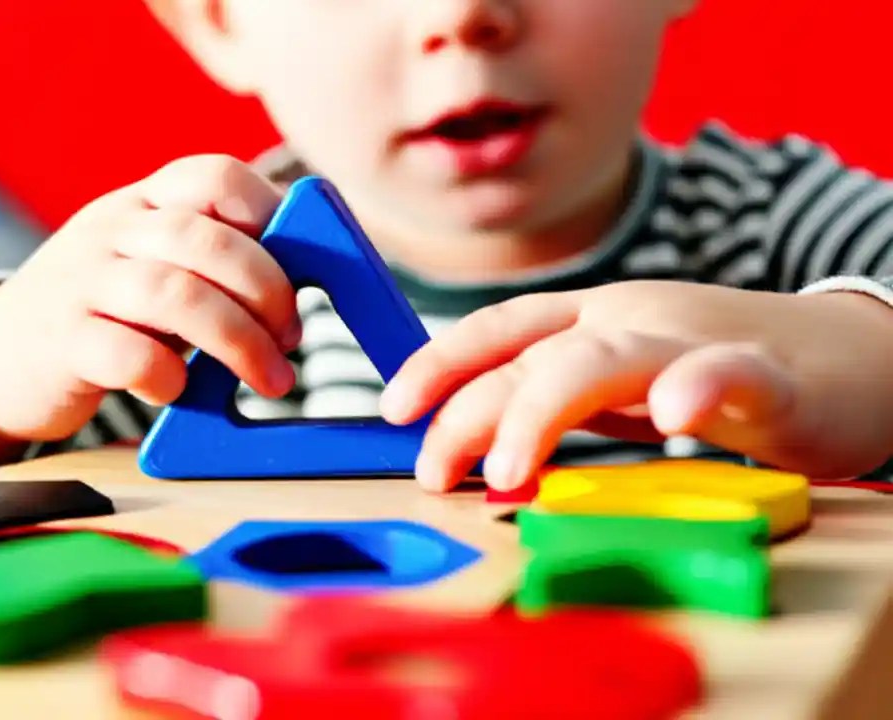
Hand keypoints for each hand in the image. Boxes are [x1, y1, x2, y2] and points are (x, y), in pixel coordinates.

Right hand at [0, 156, 300, 452]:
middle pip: (204, 240)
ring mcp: (81, 284)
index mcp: (141, 205)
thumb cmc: (100, 312)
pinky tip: (179, 390)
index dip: (270, 212)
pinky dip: (167, 375)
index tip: (304, 264)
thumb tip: (305, 281)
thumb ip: (209, 263)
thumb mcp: (146, 265)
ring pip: (173, 294)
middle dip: (267, 290)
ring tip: (270, 379)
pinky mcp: (62, 343)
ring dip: (237, 340)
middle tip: (291, 336)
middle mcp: (110, 231)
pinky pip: (126, 352)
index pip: (213, 176)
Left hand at [380, 280, 892, 490]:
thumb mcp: (626, 379)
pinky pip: (731, 375)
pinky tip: (669, 418)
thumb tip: (475, 439)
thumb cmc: (728, 373)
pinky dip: (697, 389)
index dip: (440, 362)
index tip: (393, 409)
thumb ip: (561, 397)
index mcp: (598, 320)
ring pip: (606, 359)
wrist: (863, 355)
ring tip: (509, 469)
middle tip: (434, 471)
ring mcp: (699, 341)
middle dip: (471, 411)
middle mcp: (635, 321)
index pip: (502, 329)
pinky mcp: (773, 376)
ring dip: (543, 411)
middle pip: (535, 355)